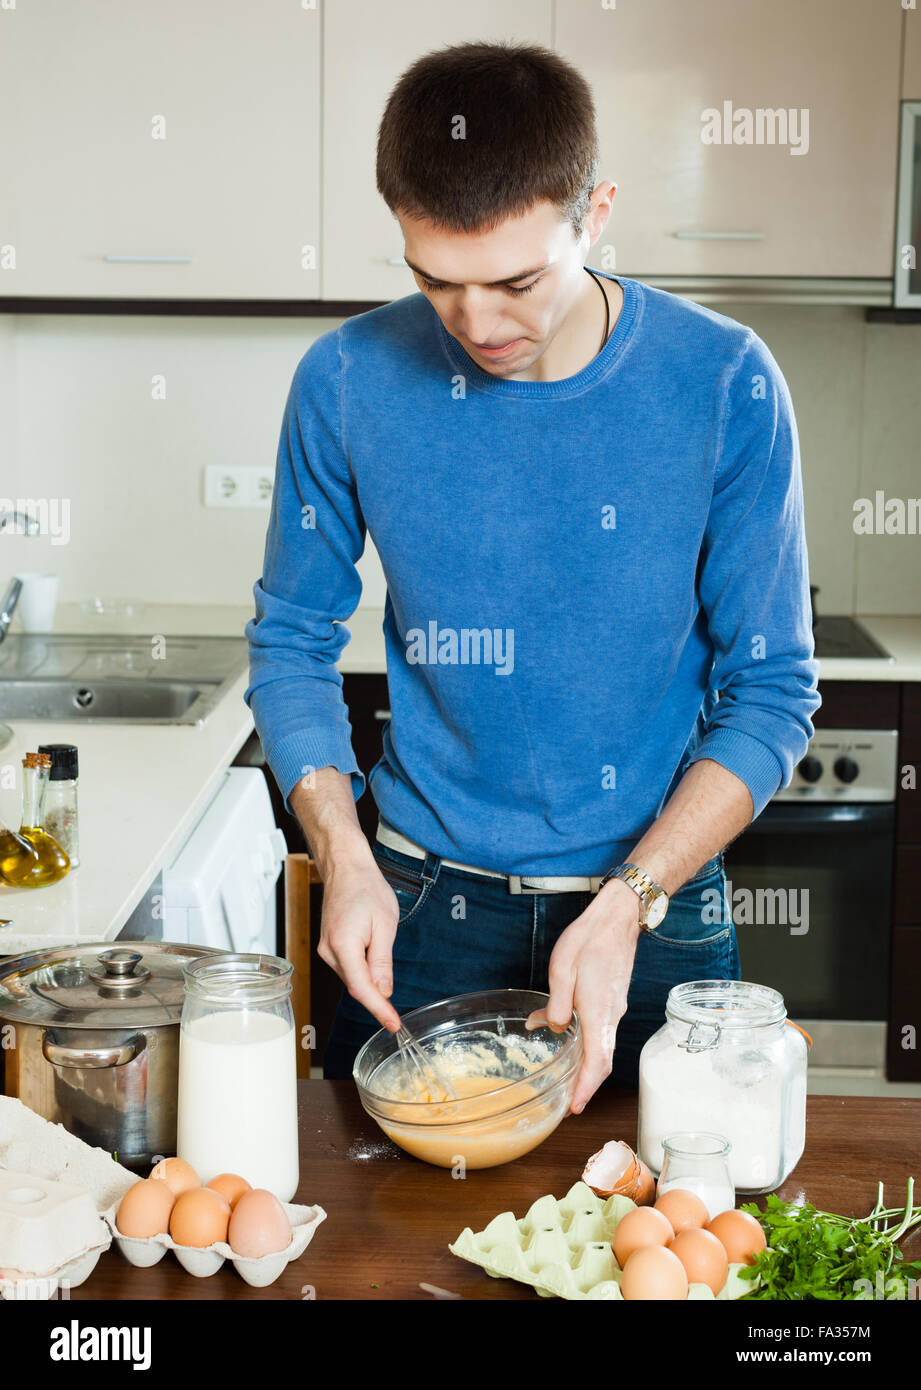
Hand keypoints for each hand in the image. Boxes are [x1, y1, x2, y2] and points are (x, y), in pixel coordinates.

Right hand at [317, 858, 402, 1031]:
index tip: (393, 1024)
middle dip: (377, 997)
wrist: (345, 868)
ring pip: (352, 978)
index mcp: (343, 945)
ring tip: (383, 951)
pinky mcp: (329, 947)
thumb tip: (384, 991)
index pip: (362, 989)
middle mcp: (329, 951)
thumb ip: (382, 962)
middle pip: (356, 986)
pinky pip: (348, 967)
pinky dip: (363, 971)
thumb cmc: (366, 889)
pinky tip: (373, 956)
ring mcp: (326, 950)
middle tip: (395, 1012)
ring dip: (370, 980)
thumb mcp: (385, 925)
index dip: (378, 1010)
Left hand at [525, 880, 641, 1114]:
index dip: (586, 1089)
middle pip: (603, 1061)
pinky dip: (588, 1041)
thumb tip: (556, 1029)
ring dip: (587, 1064)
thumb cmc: (589, 940)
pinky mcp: (613, 998)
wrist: (618, 918)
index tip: (575, 1108)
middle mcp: (611, 1016)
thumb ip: (557, 1006)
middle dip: (588, 1085)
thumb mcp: (561, 972)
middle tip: (570, 1102)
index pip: (597, 1063)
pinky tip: (566, 1032)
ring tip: (567, 1076)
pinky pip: (602, 1029)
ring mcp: (615, 1007)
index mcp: (598, 1013)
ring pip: (602, 1045)